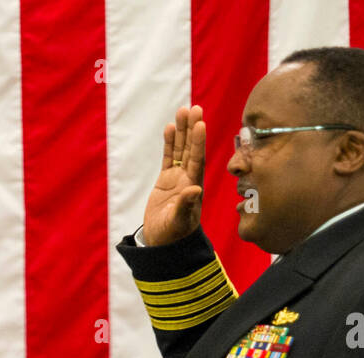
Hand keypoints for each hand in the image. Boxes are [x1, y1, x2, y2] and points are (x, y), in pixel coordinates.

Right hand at [141, 105, 205, 245]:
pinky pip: (169, 157)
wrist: (163, 242)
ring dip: (182, 131)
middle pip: (191, 149)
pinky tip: (170, 128)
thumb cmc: (172, 235)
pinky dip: (169, 144)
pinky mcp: (166, 180)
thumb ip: (186, 205)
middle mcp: (188, 178)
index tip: (201, 125)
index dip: (199, 142)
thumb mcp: (179, 221)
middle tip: (194, 108)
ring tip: (182, 110)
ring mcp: (177, 178)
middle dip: (192, 129)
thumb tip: (194, 190)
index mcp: (194, 186)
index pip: (197, 159)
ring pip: (180, 149)